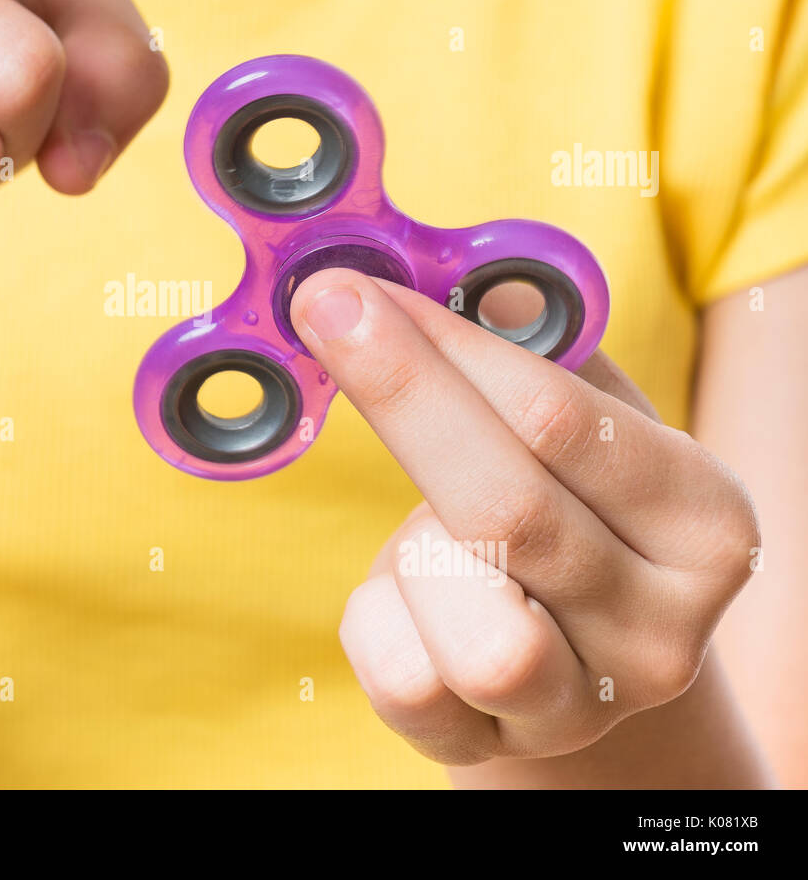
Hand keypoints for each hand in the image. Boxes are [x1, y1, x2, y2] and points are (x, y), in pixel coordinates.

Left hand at [289, 269, 759, 764]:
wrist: (569, 650)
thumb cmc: (568, 509)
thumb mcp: (585, 428)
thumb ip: (541, 355)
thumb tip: (480, 285)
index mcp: (706, 524)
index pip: (559, 420)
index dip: (444, 347)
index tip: (359, 290)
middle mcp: (662, 630)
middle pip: (508, 512)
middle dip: (401, 395)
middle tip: (326, 311)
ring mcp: (581, 706)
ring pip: (470, 633)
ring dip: (416, 557)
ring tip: (429, 533)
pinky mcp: (492, 747)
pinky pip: (403, 683)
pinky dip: (377, 620)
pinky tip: (403, 595)